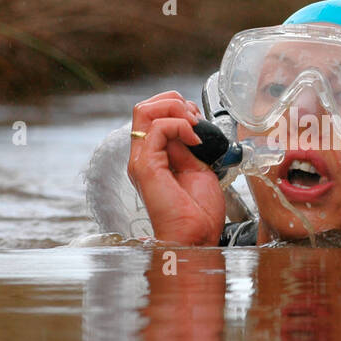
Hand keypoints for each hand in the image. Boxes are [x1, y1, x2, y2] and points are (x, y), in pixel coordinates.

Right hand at [127, 92, 225, 245]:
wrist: (196, 238)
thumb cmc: (198, 213)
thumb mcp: (198, 168)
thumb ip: (189, 147)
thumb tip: (189, 127)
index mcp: (154, 156)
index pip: (153, 115)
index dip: (178, 108)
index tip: (199, 121)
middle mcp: (143, 156)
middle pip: (145, 108)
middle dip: (174, 102)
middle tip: (195, 119)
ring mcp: (142, 160)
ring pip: (145, 111)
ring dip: (176, 110)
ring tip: (194, 126)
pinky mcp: (146, 166)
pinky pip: (156, 129)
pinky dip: (179, 125)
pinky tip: (194, 140)